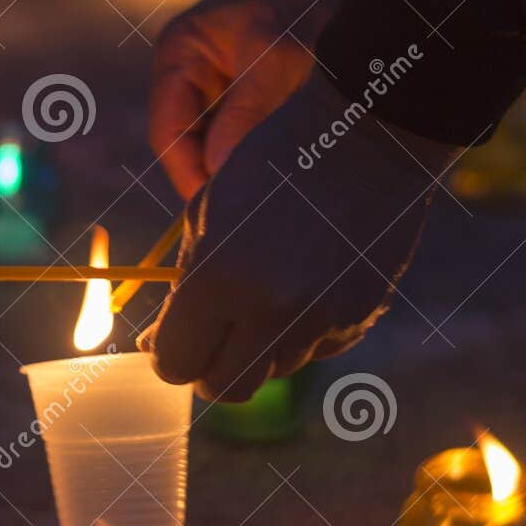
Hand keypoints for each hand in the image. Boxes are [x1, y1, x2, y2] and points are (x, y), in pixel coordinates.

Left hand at [139, 74, 459, 401]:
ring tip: (261, 294)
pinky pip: (313, 351)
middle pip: (223, 388)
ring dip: (254, 348)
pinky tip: (302, 286)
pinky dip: (299, 334)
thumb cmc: (272, 163)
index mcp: (220, 279)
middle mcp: (272, 311)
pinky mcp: (359, 318)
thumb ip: (183, 286)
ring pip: (270, 372)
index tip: (169, 339)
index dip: (167, 354)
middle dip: (207, 368)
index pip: (175, 363)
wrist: (366, 137)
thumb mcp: (205, 213)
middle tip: (208, 337)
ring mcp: (321, 320)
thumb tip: (159, 343)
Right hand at [150, 0, 373, 199]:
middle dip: (212, 172)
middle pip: (188, 141)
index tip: (218, 209)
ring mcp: (215, 79)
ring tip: (264, 192)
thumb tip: (220, 174)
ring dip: (237, 162)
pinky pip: (240, 129)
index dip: (189, 173)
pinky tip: (277, 166)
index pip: (169, 132)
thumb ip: (245, 116)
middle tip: (245, 210)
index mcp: (179, 55)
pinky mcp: (245, 86)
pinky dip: (255, 149)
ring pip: (216, 140)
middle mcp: (188, 69)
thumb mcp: (277, 59)